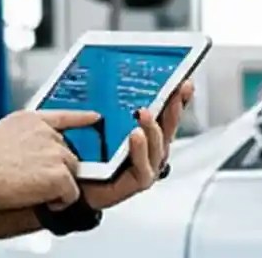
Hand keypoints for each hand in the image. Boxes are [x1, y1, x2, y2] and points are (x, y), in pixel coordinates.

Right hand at [0, 109, 99, 211]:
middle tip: (32, 181)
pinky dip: (60, 202)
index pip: (64, 116)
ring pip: (71, 173)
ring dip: (57, 186)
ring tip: (31, 190)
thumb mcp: (1, 136)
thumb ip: (23, 138)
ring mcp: (55, 152)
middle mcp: (46, 133)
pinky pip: (71, 194)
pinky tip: (40, 199)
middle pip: (68, 153)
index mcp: (30, 120)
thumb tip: (30, 152)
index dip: (82, 118)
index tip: (95, 117)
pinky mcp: (59, 175)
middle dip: (56, 170)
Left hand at [84, 80, 194, 210]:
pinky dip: (140, 151)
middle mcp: (152, 148)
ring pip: (158, 146)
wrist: (77, 183)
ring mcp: (148, 165)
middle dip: (175, 108)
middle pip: (169, 126)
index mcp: (147, 132)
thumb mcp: (102, 123)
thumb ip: (112, 106)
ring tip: (145, 113)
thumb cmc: (90, 153)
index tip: (184, 80)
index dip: (178, 98)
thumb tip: (116, 79)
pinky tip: (136, 136)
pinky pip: (144, 167)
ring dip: (153, 128)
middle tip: (175, 90)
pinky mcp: (138, 181)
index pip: (167, 112)